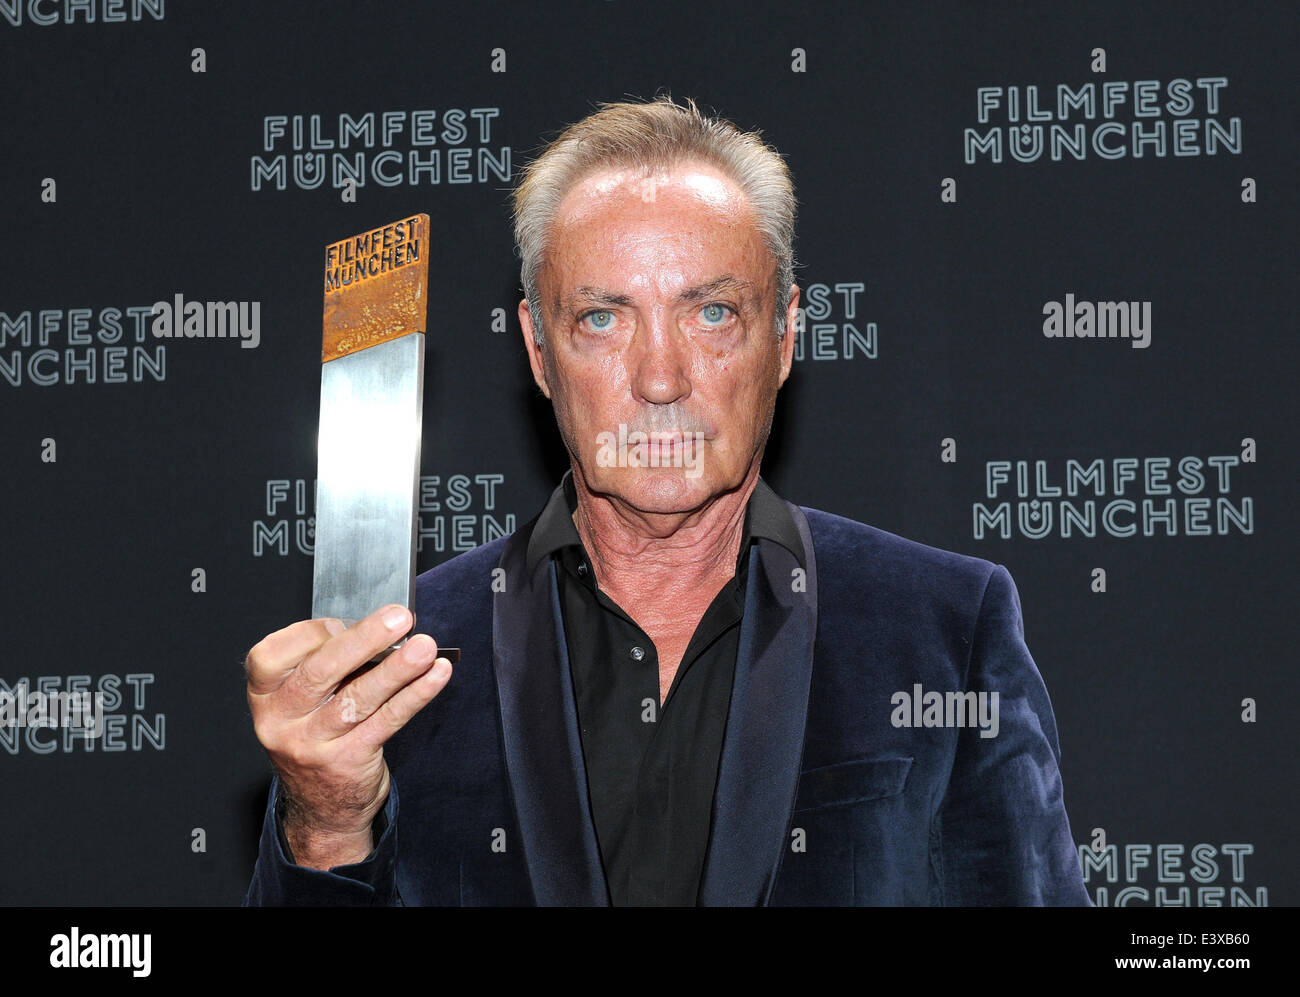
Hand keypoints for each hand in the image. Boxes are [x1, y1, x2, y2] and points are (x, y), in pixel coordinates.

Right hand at [244, 604, 452, 868]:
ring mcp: (313, 745)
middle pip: (320, 671)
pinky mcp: (348, 761)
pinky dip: (416, 693)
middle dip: (364, 639)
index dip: (312, 632)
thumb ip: (329, 665)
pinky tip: (437, 674)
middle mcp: (281, 721)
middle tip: (398, 618)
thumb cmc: (317, 737)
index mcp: (264, 696)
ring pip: (357, 697)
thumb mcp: (303, 703)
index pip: (272, 655)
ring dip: (397, 668)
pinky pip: (387, 720)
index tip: (344, 620)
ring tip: (424, 647)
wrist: (322, 809)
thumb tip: (379, 628)